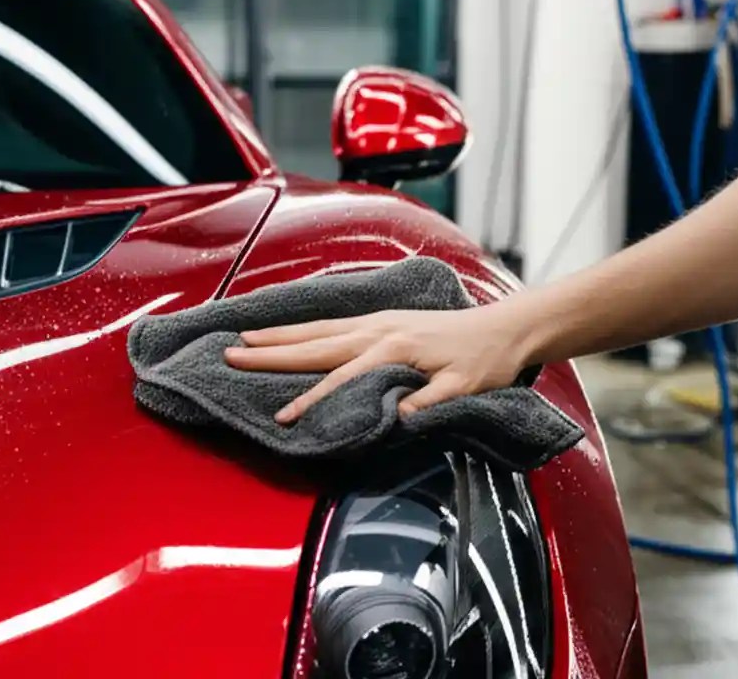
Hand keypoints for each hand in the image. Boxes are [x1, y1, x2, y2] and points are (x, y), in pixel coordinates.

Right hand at [223, 305, 532, 423]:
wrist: (506, 328)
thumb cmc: (486, 361)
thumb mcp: (464, 388)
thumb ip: (430, 402)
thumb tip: (398, 417)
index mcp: (394, 347)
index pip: (340, 376)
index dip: (309, 398)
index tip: (281, 416)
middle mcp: (379, 328)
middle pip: (315, 343)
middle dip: (271, 351)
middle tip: (231, 354)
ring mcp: (379, 320)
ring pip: (319, 329)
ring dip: (280, 335)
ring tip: (245, 338)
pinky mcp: (383, 320)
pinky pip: (332, 323)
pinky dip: (304, 327)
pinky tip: (289, 330)